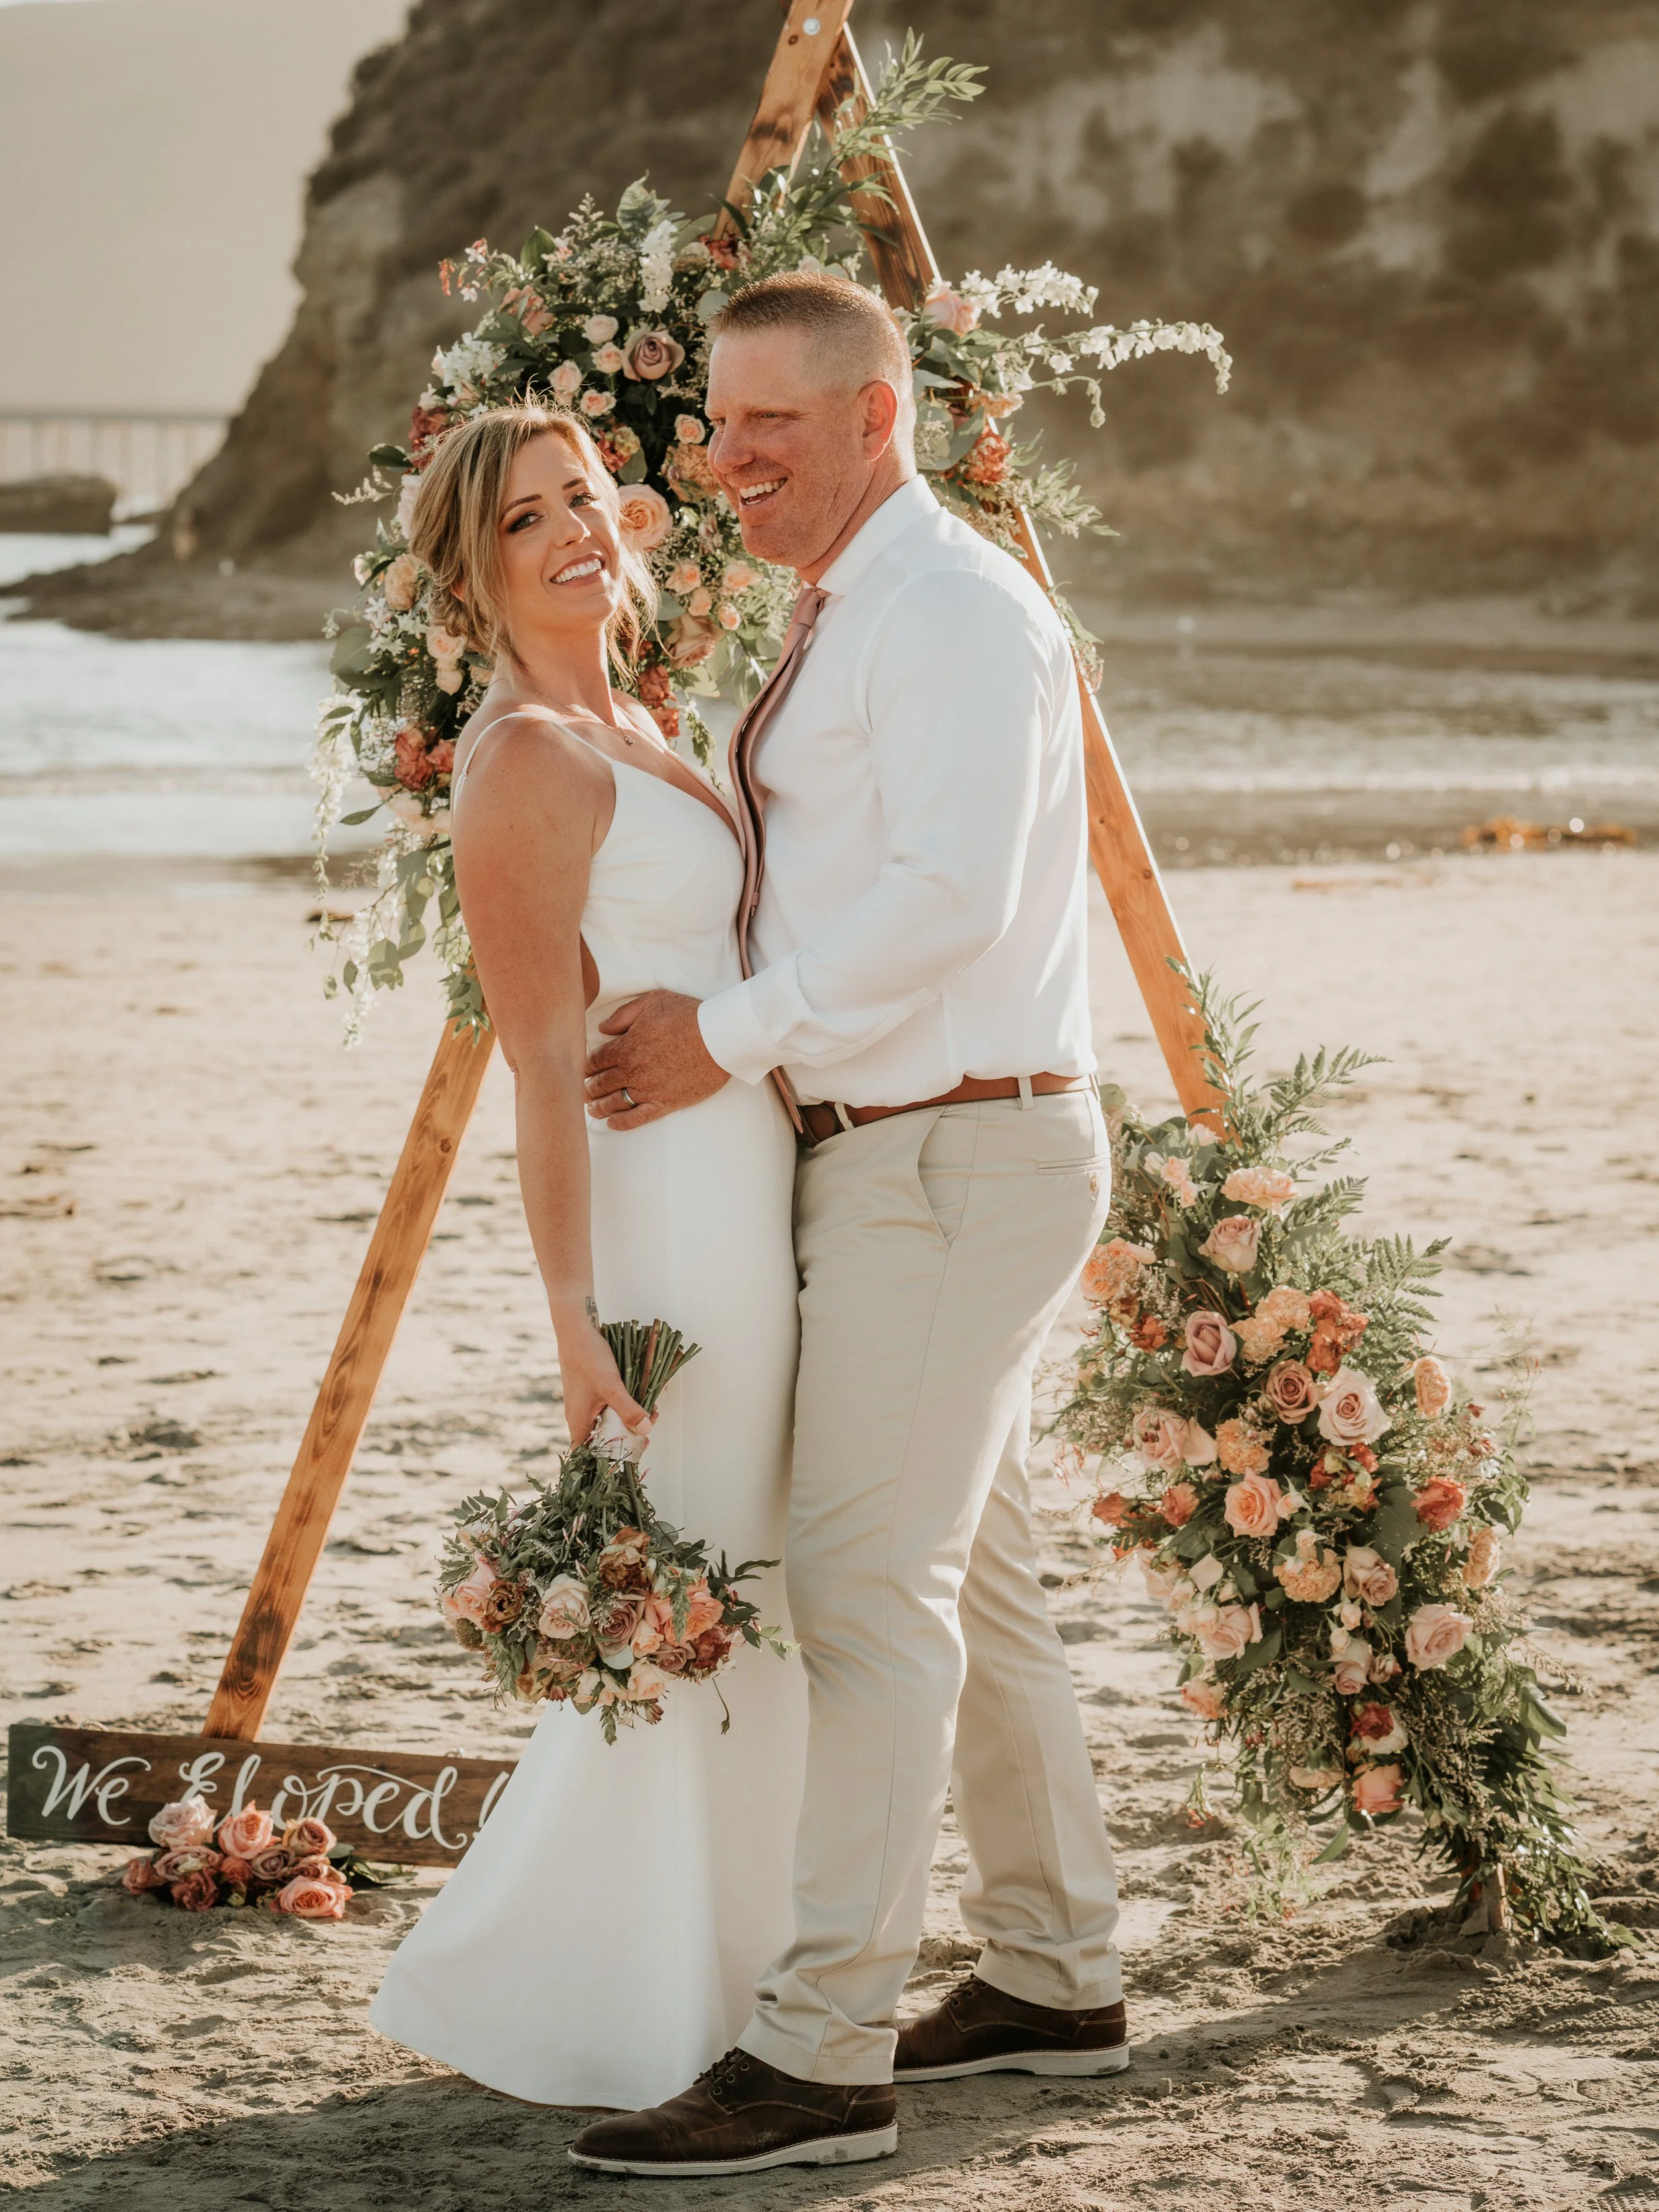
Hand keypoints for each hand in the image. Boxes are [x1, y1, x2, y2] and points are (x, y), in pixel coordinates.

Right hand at [556, 1315, 650, 1449]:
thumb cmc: (588, 1360)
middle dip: (626, 1439)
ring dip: (627, 1422)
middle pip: (602, 1440)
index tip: (630, 1457)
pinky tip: (639, 1400)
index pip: (588, 1455)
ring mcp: (584, 1405)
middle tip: (647, 1433)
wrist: (577, 1333)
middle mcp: (579, 1418)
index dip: (607, 1461)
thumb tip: (646, 1430)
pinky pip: (608, 1409)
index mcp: (578, 1423)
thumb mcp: (612, 1387)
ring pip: (607, 1423)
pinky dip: (623, 1408)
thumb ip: (628, 1409)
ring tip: (649, 1414)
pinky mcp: (591, 1394)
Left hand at [584, 990, 728, 1128]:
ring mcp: (648, 1090)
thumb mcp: (652, 1002)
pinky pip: (637, 1118)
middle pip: (601, 1084)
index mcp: (626, 1046)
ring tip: (592, 1109)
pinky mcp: (665, 1103)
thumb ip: (623, 1016)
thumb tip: (602, 1028)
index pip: (596, 1061)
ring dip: (599, 1107)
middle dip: (589, 1089)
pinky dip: (621, 1122)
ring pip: (615, 1103)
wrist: (719, 1038)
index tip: (583, 1071)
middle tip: (583, 1092)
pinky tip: (612, 1123)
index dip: (586, 1067)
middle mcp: (632, 1071)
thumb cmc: (688, 1016)